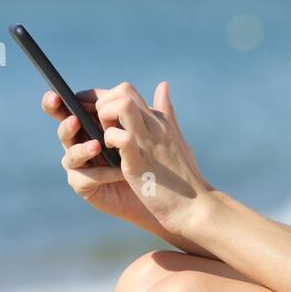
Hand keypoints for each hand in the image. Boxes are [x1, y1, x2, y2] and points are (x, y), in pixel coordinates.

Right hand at [42, 89, 155, 225]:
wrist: (155, 193)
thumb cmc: (146, 159)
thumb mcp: (149, 132)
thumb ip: (154, 111)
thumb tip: (164, 83)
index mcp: (91, 124)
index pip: (73, 108)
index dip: (60, 100)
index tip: (56, 93)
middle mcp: (81, 142)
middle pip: (65, 127)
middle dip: (63, 121)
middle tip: (74, 119)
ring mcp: (80, 165)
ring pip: (70, 154)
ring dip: (83, 149)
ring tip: (98, 145)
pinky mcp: (83, 185)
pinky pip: (85, 177)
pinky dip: (102, 173)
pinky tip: (118, 172)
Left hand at [91, 80, 213, 237]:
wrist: (195, 205)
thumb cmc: (184, 174)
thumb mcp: (175, 137)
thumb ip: (166, 112)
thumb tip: (164, 86)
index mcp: (159, 119)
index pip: (127, 90)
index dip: (104, 98)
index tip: (95, 114)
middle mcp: (154, 125)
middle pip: (123, 90)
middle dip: (102, 103)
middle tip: (98, 127)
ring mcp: (147, 142)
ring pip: (122, 106)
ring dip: (105, 118)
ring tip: (105, 139)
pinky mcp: (139, 163)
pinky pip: (122, 138)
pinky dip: (110, 141)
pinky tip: (111, 155)